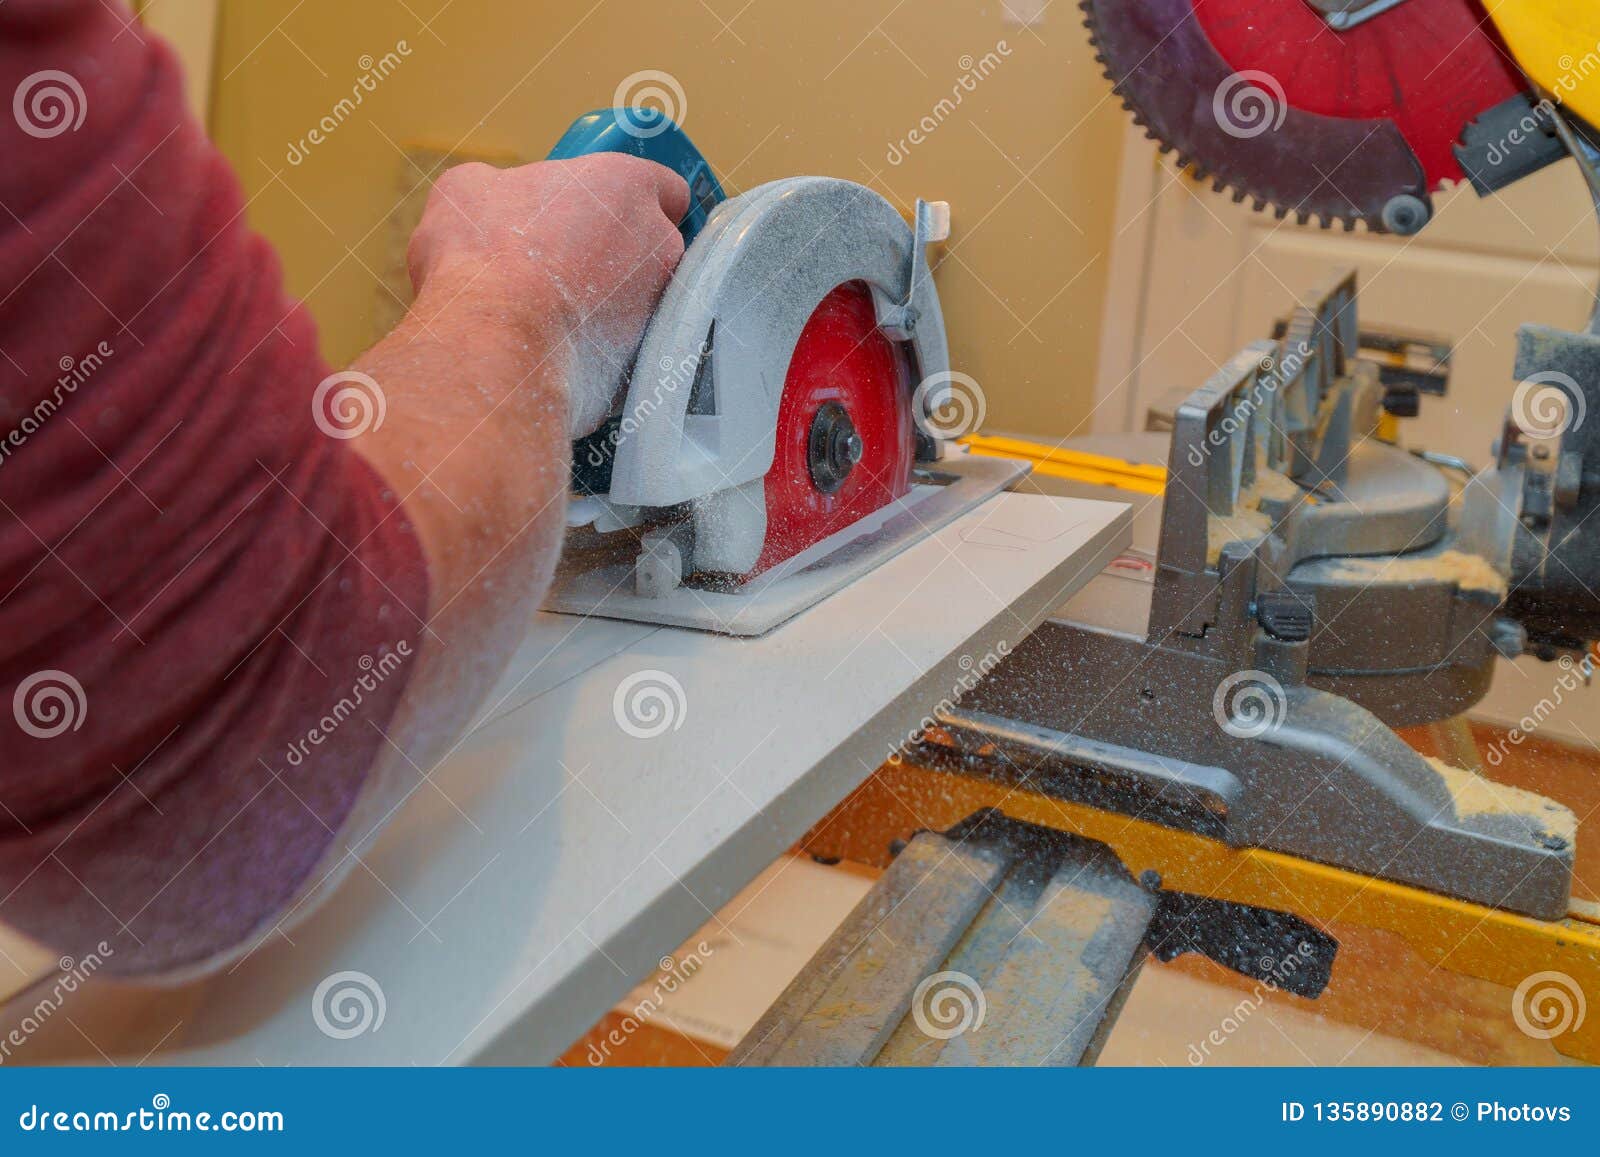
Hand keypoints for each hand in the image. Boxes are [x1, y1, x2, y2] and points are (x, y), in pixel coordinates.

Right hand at [407, 154, 690, 436]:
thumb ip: (502, 187)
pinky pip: (627, 344)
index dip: (636, 202)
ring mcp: (657, 303)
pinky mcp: (643, 356)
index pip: (667, 189)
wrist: (496, 339)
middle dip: (622, 253)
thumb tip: (495, 202)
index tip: (606, 213)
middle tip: (569, 262)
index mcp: (628, 185)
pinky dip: (601, 344)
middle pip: (655, 244)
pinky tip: (560, 344)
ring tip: (558, 310)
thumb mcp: (469, 189)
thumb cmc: (485, 251)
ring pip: (644, 297)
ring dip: (611, 301)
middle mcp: (659, 242)